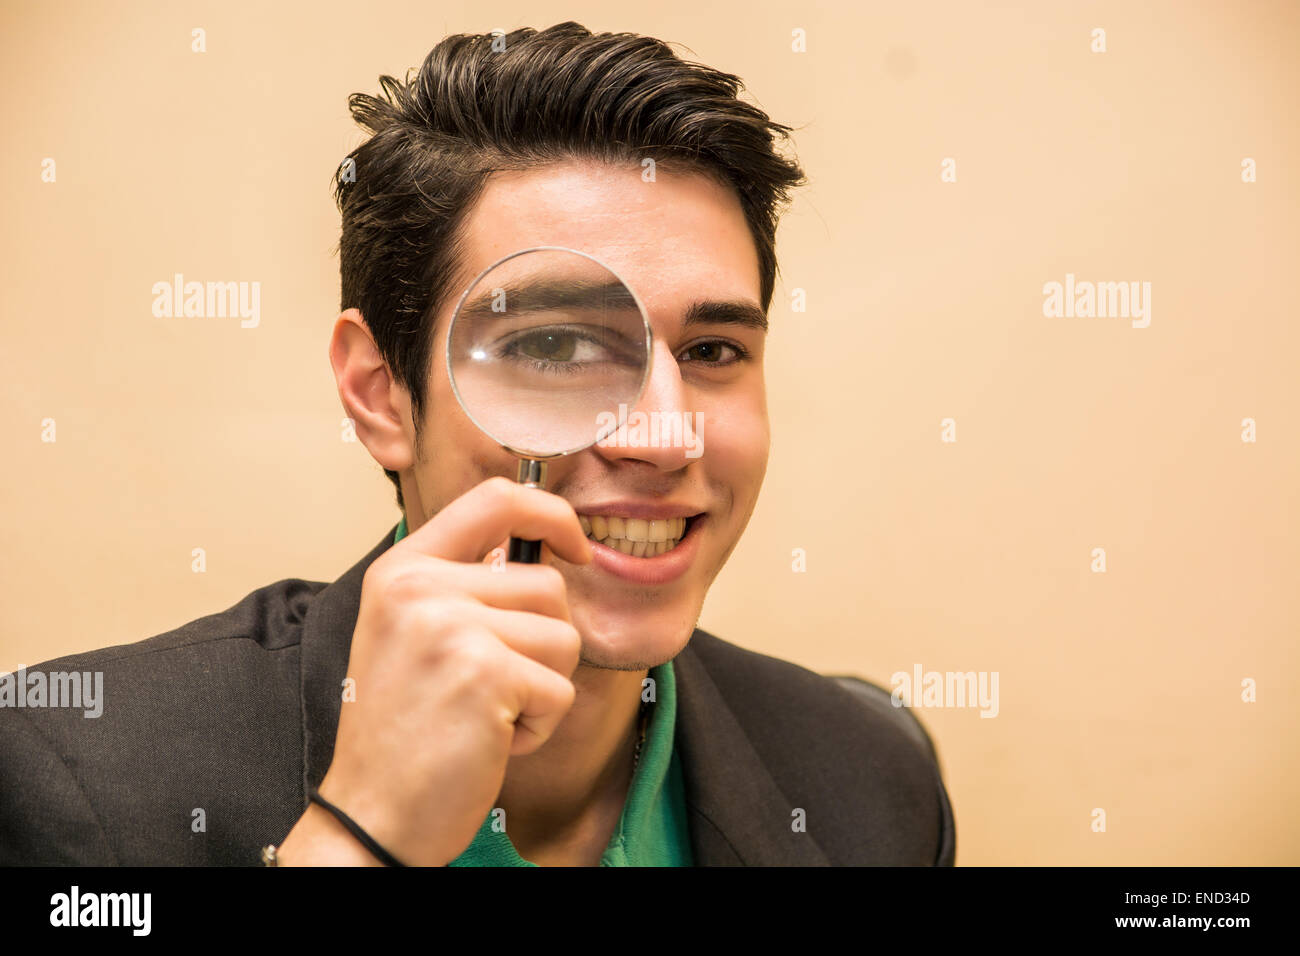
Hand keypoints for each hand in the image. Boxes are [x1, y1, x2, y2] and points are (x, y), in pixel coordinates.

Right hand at [277, 476, 591, 865]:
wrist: (373, 813)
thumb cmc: (404, 731)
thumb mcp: (412, 633)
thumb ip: (462, 584)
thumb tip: (534, 549)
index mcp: (402, 568)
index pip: (495, 499)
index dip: (553, 513)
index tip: (575, 545)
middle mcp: (420, 587)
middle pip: (549, 584)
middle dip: (545, 643)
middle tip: (492, 688)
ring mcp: (450, 626)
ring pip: (564, 636)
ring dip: (544, 686)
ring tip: (489, 713)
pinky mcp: (484, 673)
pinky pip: (561, 689)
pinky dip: (541, 726)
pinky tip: (492, 740)